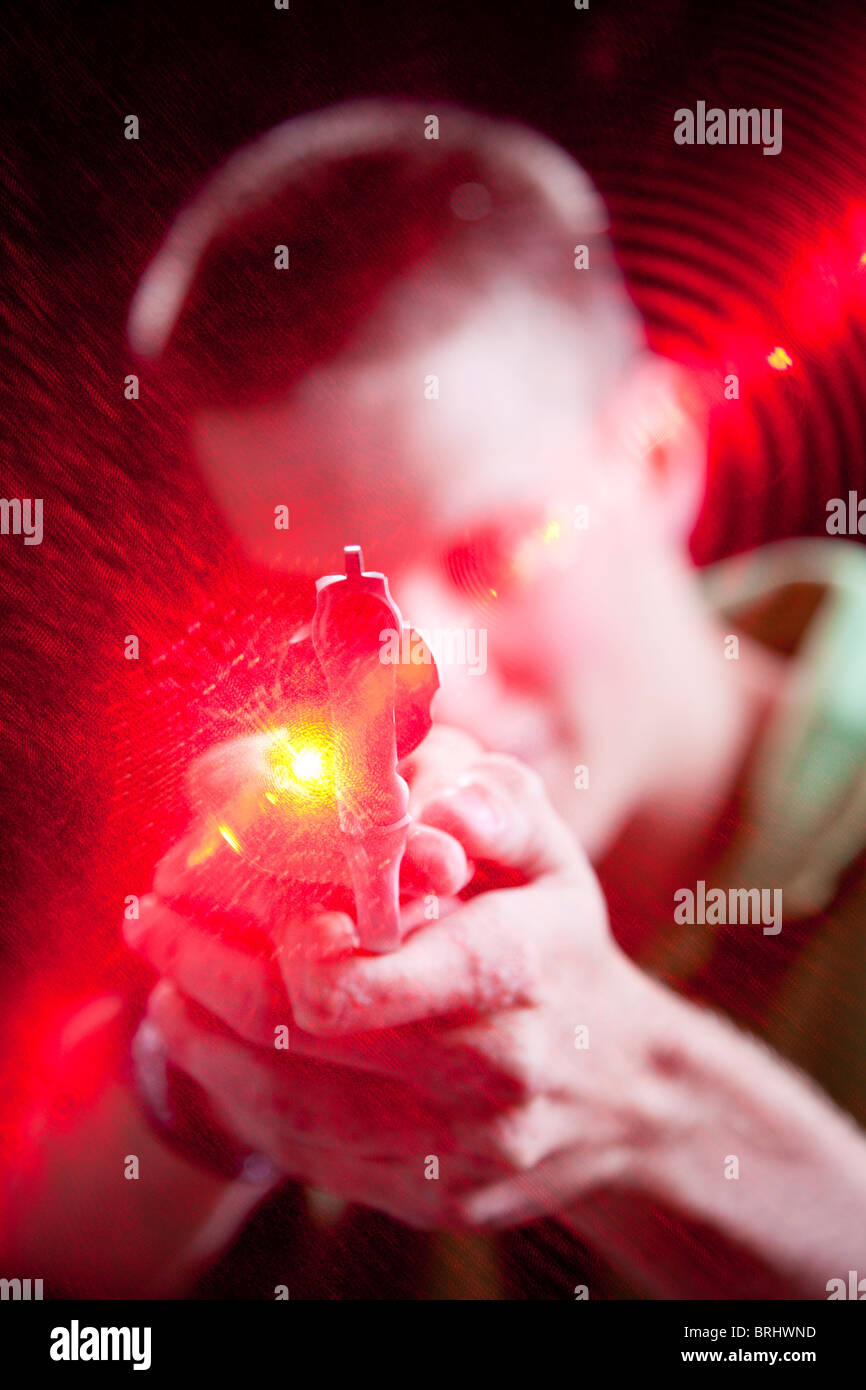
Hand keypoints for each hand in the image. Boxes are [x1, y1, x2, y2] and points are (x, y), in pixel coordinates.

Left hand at [126, 727, 660, 1228]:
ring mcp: (462, 1154)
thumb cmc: (560, 947)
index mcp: (517, 971)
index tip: (229, 873)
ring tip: (162, 983)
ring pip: (287, 1109)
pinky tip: (210, 1047)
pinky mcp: (434, 1201)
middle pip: (298, 1034)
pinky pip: (309, 1158)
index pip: (354, 971)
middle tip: (151, 917)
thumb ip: (497, 807)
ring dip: (201, 1040)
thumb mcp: (551, 858)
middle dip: (203, 968)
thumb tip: (438, 804)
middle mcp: (492, 1075)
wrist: (622, 1088)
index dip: (273, 928)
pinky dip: (241, 1098)